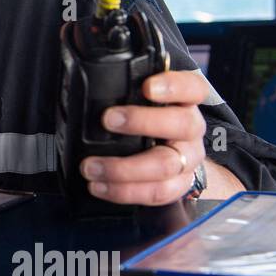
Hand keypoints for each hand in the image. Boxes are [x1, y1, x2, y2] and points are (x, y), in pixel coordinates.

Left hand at [80, 70, 207, 206]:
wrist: (171, 155)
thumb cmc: (145, 120)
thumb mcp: (137, 101)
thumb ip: (122, 92)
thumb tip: (82, 83)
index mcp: (185, 101)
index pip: (193, 87)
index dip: (174, 86)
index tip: (147, 87)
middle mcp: (191, 129)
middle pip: (182, 125)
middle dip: (142, 122)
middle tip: (108, 120)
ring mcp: (188, 159)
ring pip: (166, 165)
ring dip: (124, 168)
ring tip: (91, 167)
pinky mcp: (179, 185)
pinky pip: (157, 193)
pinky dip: (124, 192)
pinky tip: (99, 187)